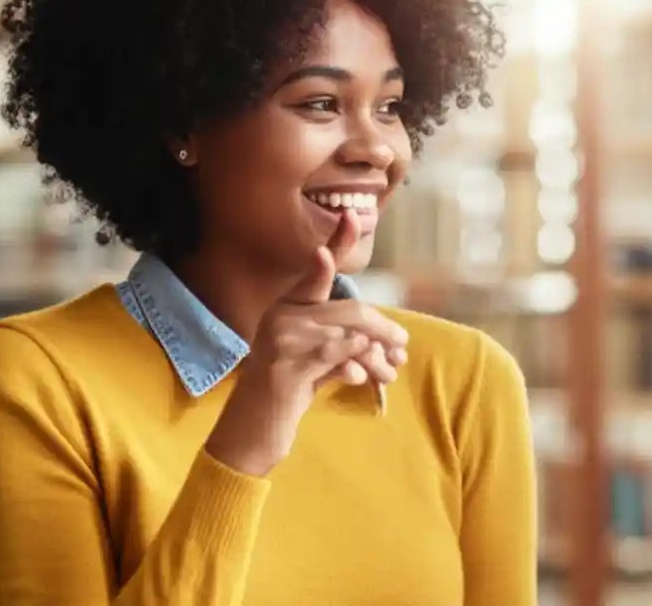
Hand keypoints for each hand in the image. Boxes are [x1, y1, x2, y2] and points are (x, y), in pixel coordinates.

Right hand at [205, 210, 408, 475]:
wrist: (248, 437)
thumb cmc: (284, 398)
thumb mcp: (313, 365)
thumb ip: (339, 344)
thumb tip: (383, 346)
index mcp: (286, 309)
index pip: (317, 269)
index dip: (337, 241)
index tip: (355, 214)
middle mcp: (281, 317)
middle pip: (351, 310)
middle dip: (384, 330)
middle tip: (402, 350)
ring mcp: (281, 341)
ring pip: (351, 335)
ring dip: (377, 357)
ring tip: (390, 373)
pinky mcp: (287, 368)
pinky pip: (339, 356)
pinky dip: (358, 367)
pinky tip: (361, 381)